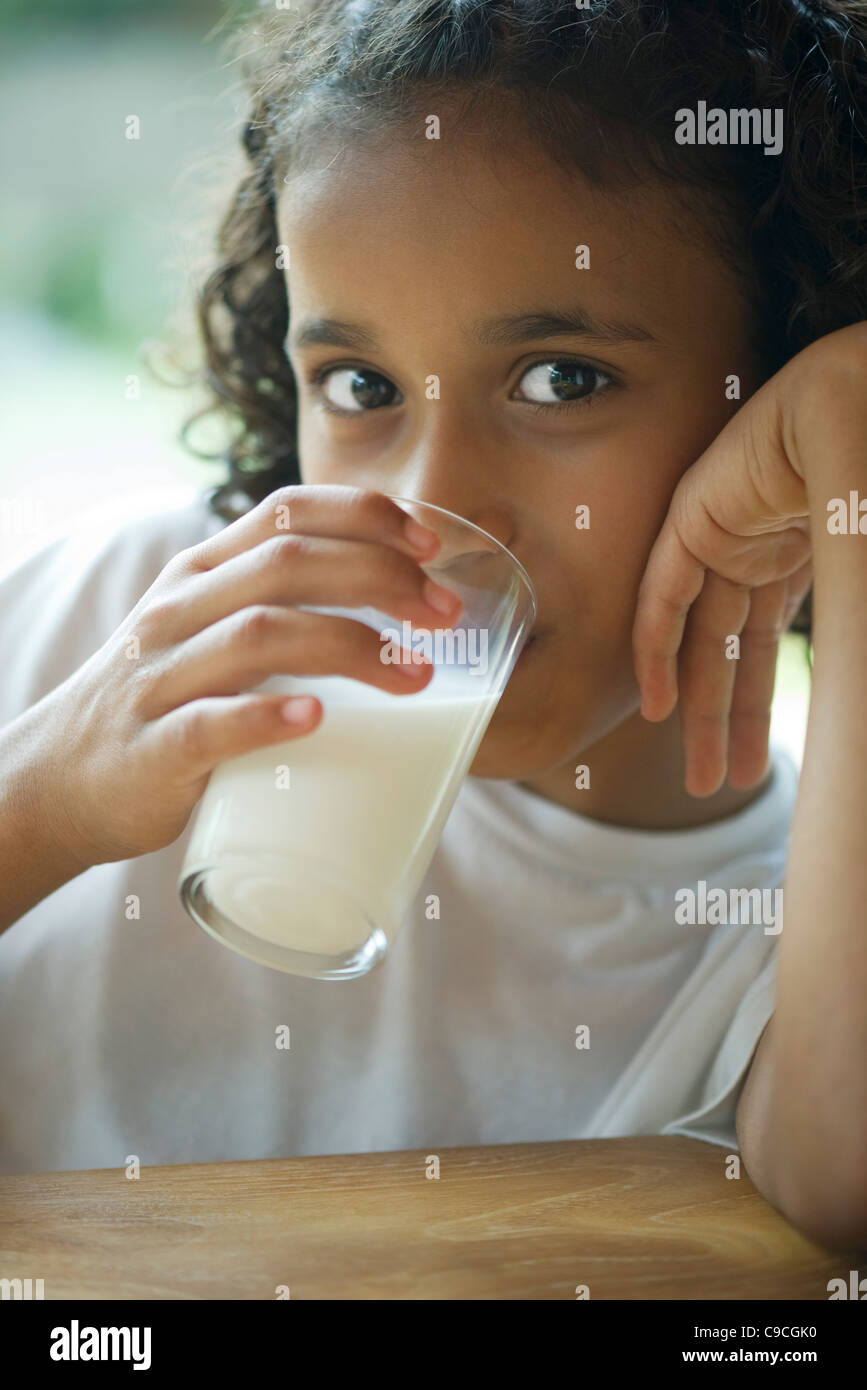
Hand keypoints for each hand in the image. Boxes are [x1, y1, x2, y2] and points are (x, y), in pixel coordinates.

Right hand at [17, 486, 460, 864]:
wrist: (60, 779)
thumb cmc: (163, 700)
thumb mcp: (207, 627)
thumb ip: (278, 601)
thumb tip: (397, 593)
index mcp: (202, 572)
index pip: (286, 510)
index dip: (364, 515)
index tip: (430, 545)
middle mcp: (180, 611)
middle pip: (289, 565)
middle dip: (381, 580)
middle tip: (445, 617)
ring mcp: (162, 678)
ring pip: (260, 635)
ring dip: (351, 648)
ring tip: (415, 676)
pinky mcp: (153, 748)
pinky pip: (210, 722)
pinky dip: (265, 717)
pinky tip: (314, 719)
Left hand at [630, 328, 866, 795]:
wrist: (855, 405)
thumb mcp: (854, 583)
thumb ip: (843, 645)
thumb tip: (848, 717)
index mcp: (800, 558)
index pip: (764, 646)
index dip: (757, 707)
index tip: (751, 765)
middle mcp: (758, 551)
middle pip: (729, 652)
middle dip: (724, 723)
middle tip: (715, 784)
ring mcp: (725, 535)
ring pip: (699, 638)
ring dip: (697, 708)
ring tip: (700, 777)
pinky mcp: (693, 518)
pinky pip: (663, 597)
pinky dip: (657, 652)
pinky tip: (659, 709)